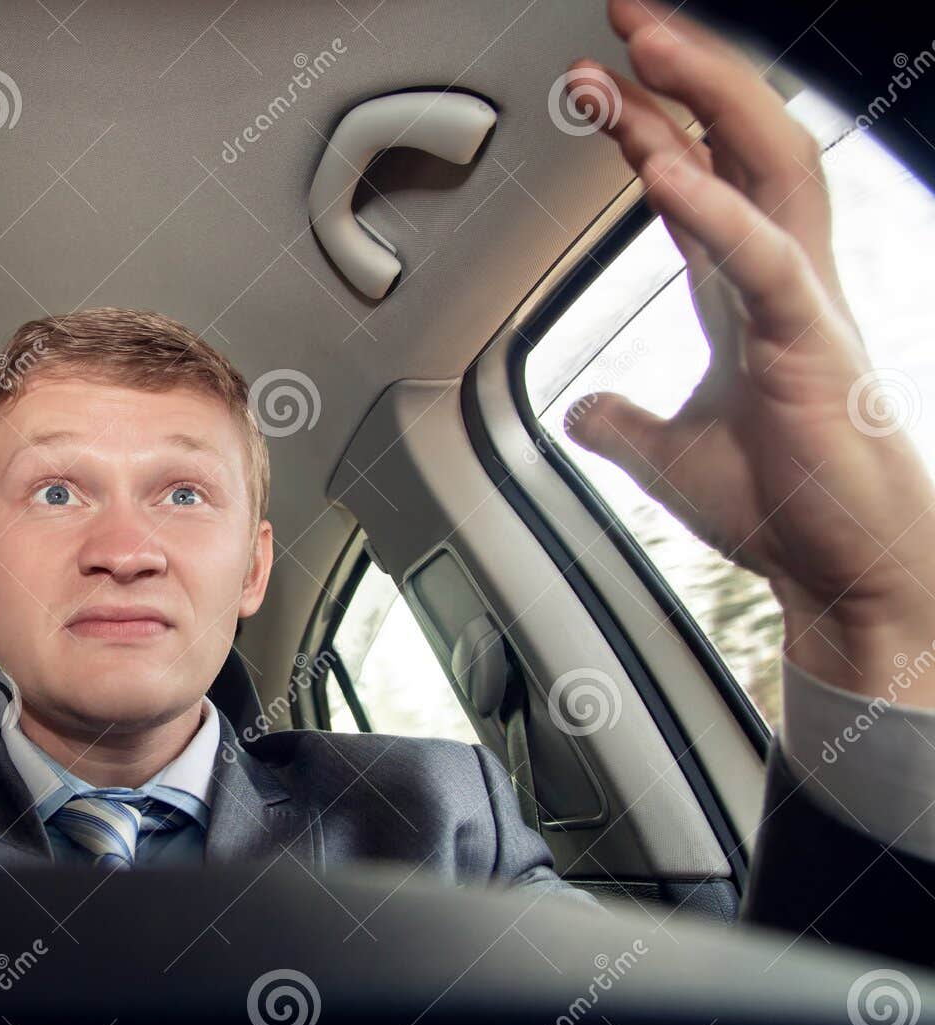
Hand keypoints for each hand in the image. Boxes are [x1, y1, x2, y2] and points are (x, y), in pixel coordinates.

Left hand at [563, 0, 934, 701]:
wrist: (840, 572)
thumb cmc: (782, 506)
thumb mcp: (670, 454)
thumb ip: (624, 420)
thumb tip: (583, 407)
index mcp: (745, 290)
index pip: (697, 177)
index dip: (647, 121)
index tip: (596, 82)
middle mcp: (779, 275)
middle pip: (742, 140)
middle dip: (686, 71)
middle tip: (624, 17)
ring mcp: (802, 301)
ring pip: (769, 166)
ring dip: (705, 98)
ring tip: (644, 42)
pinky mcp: (812, 344)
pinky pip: (764, 259)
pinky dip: (714, 210)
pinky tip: (663, 169)